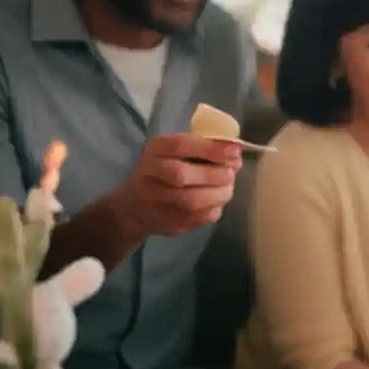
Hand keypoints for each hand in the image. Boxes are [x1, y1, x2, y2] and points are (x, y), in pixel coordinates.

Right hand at [111, 135, 242, 236]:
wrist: (132, 207)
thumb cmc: (164, 171)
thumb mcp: (176, 153)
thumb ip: (204, 150)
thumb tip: (236, 155)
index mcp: (155, 149)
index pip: (180, 145)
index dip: (210, 148)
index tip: (235, 152)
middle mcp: (149, 173)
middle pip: (181, 174)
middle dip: (214, 175)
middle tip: (230, 175)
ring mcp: (154, 201)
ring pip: (189, 200)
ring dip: (217, 195)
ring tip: (227, 189)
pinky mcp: (165, 223)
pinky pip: (195, 218)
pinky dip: (212, 210)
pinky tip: (216, 203)